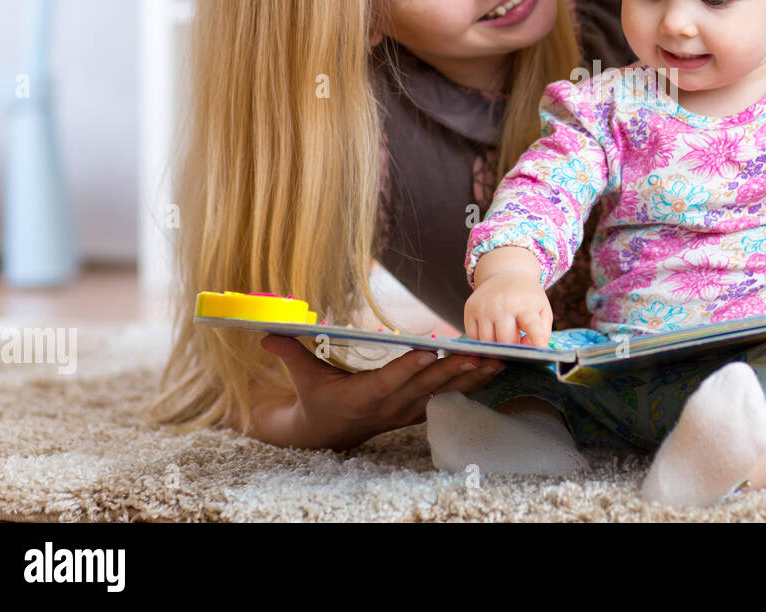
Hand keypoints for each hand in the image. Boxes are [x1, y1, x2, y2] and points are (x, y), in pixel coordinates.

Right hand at [254, 334, 502, 450]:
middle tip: (481, 352)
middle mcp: (389, 406)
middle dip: (455, 369)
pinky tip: (494, 370)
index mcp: (362, 397)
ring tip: (498, 359)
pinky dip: (472, 384)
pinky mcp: (417, 410)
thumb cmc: (317, 398)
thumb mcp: (302, 377)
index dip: (409, 367)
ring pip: (444, 392)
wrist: (327, 434)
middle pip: (426, 386)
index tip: (430, 351)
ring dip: (472, 377)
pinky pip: (449, 396)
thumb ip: (290, 352)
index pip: (389, 380)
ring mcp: (406, 410)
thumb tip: (267, 332)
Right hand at [465, 272, 553, 346]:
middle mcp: (502, 304)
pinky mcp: (470, 309)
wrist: (507, 274)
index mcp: (524, 303)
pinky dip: (482, 341)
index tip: (539, 349)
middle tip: (517, 343)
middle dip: (512, 348)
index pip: (530, 323)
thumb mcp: (542, 309)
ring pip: (487, 342)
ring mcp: (484, 306)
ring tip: (504, 337)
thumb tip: (530, 349)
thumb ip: (542, 332)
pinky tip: (491, 333)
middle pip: (505, 340)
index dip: (535, 338)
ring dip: (496, 346)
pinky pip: (472, 337)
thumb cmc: (526, 298)